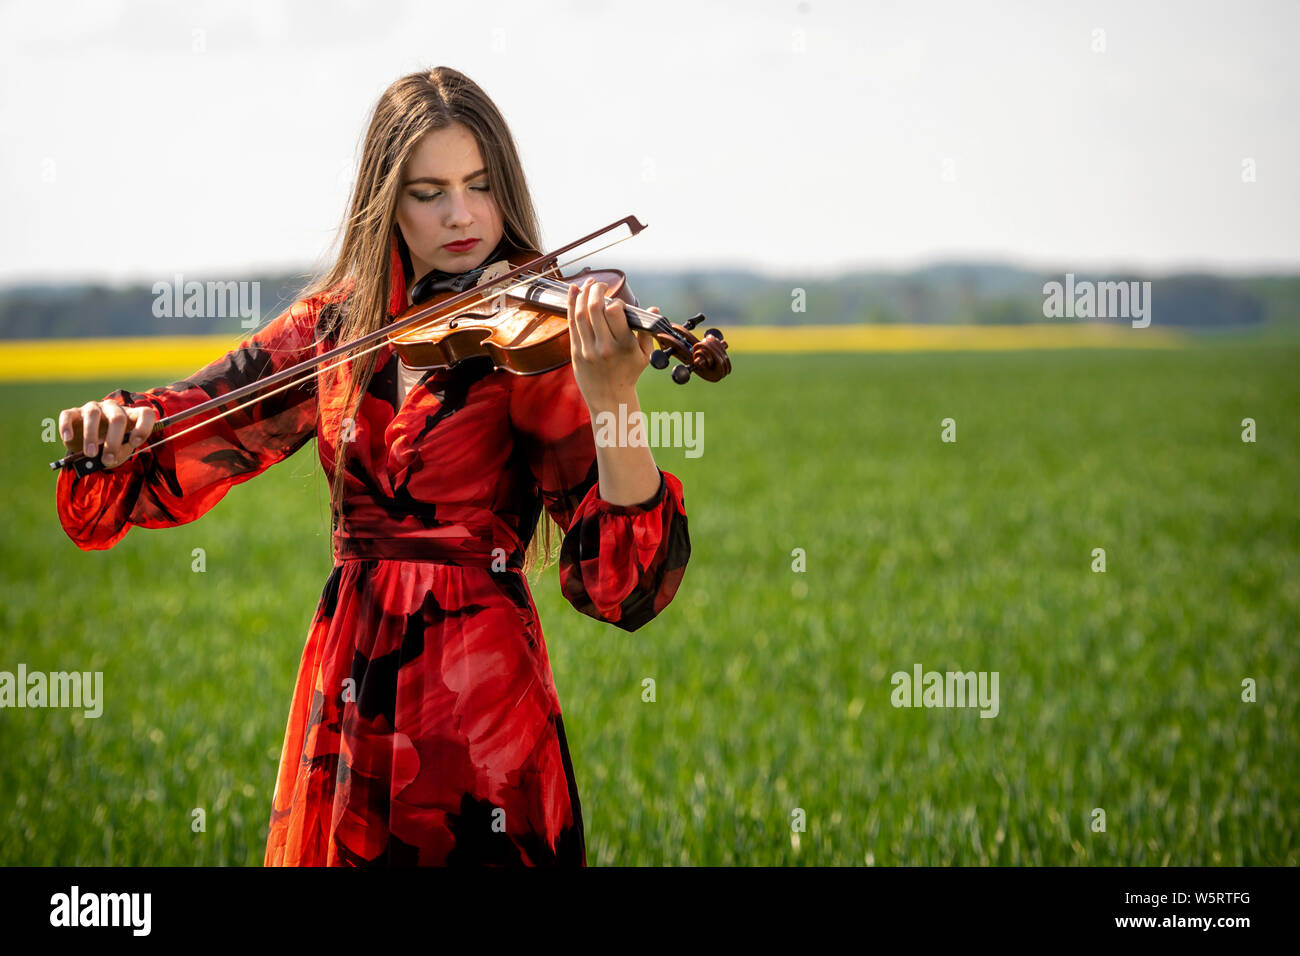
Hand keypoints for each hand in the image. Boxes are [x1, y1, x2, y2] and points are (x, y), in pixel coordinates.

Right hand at [58, 400, 156, 468]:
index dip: (143, 427)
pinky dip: (67, 426)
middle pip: (117, 418)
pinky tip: (68, 439)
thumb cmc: (110, 447)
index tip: (135, 443)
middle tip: (108, 459)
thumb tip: (106, 459)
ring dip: (91, 436)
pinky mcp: (73, 412)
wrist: (91, 446)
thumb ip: (117, 453)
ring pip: (93, 415)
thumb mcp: (119, 452)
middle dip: (113, 441)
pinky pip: (68, 415)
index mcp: (131, 416)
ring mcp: (93, 408)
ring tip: (90, 454)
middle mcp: (113, 408)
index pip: (145, 414)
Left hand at [567, 278, 658, 406]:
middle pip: (596, 309)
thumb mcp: (644, 356)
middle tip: (600, 285)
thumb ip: (647, 331)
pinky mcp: (576, 352)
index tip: (618, 304)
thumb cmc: (629, 375)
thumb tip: (654, 308)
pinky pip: (571, 324)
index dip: (616, 302)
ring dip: (583, 295)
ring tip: (588, 285)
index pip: (616, 312)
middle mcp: (605, 347)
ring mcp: (588, 350)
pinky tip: (574, 291)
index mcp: (624, 346)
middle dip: (596, 290)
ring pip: (581, 314)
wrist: (610, 399)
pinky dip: (571, 305)